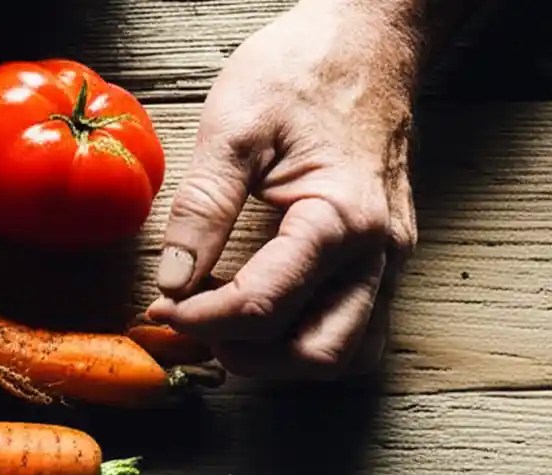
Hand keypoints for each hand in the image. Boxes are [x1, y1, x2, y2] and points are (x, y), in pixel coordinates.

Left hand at [146, 0, 422, 378]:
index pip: (264, 306)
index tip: (160, 310)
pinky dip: (311, 336)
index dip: (201, 319)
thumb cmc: (306, 70)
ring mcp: (391, 260)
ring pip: (348, 353)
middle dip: (249, 354)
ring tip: (230, 326)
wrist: (370, 40)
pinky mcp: (387, 259)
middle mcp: (379, 252)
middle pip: (318, 353)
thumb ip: (203, 207)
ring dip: (285, 357)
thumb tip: (172, 278)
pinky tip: (270, 314)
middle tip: (195, 324)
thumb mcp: (236, 126)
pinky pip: (359, 326)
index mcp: (340, 219)